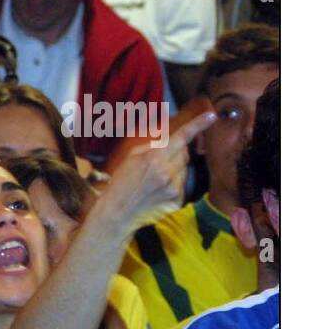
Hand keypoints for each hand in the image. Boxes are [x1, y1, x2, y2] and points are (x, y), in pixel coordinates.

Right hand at [101, 111, 215, 231]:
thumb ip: (152, 145)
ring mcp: (174, 187)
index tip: (212, 115)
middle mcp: (168, 171)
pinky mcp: (178, 199)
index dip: (198, 125)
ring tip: (155, 180)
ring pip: (184, 169)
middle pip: (184, 153)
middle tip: (157, 162)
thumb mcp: (131, 158)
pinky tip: (159, 190)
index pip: (181, 137)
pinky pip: (182, 184)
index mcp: (154, 158)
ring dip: (175, 169)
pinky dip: (174, 184)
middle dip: (176, 152)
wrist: (117, 213)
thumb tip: (167, 136)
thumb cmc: (120, 183)